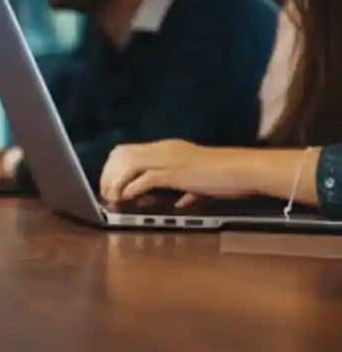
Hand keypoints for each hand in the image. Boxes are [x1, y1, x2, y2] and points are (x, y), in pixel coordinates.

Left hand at [100, 140, 251, 205]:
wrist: (245, 169)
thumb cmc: (227, 175)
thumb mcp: (200, 180)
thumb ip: (187, 190)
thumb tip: (181, 202)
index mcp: (167, 149)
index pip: (127, 150)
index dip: (113, 168)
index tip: (111, 185)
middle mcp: (164, 150)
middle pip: (121, 155)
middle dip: (109, 175)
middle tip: (107, 194)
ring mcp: (169, 160)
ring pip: (128, 165)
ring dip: (116, 183)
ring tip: (114, 198)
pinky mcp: (176, 173)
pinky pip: (145, 178)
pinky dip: (133, 188)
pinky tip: (129, 198)